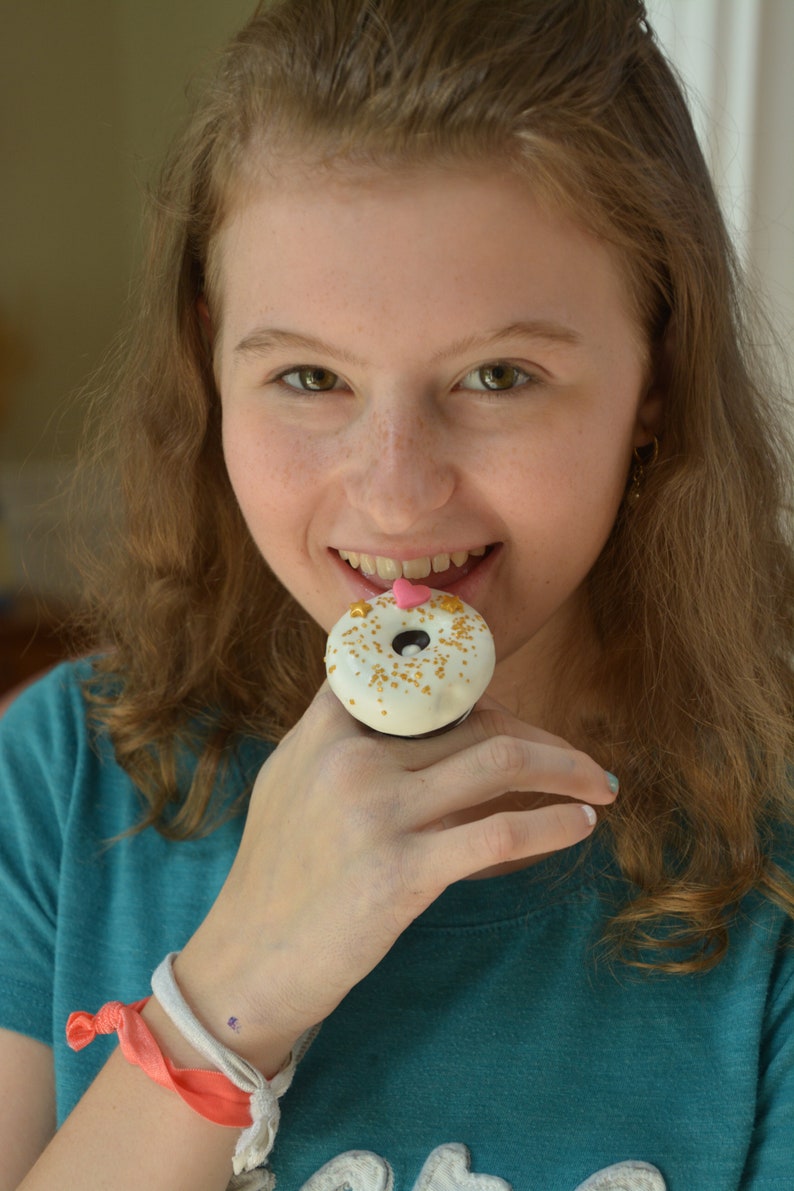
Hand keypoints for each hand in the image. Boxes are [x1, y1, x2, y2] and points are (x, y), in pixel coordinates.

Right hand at [173, 686, 616, 1071]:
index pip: (416, 676)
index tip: (517, 707)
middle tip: (578, 760)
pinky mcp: (403, 872)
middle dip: (541, 738)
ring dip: (566, 769)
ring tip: (600, 784)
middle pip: (475, 719)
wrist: (248, 960)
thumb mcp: (289, 781)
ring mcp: (379, 812)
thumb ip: (336, 735)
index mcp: (326, 730)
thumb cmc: (275, 875)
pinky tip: (579, 825)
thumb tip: (406, 709)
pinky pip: (499, 832)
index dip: (478, 686)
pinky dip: (552, 825)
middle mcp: (353, 759)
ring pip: (500, 761)